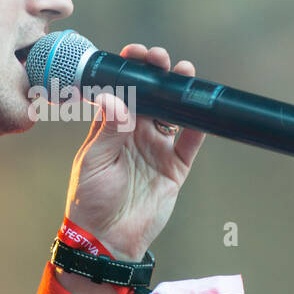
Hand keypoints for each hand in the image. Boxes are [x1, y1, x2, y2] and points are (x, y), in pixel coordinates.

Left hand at [62, 44, 206, 260]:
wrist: (107, 240)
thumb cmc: (90, 199)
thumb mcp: (95, 161)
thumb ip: (108, 129)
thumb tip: (116, 97)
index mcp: (110, 127)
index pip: (122, 90)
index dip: (130, 70)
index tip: (136, 53)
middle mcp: (135, 133)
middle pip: (151, 97)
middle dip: (157, 74)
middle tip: (161, 59)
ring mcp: (157, 149)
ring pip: (173, 114)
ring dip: (179, 93)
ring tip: (184, 73)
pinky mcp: (175, 168)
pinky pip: (190, 143)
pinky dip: (199, 126)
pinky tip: (203, 110)